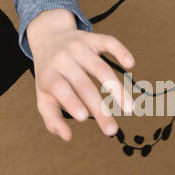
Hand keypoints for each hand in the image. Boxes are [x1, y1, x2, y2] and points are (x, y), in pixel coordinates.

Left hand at [25, 9, 133, 142]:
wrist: (48, 37)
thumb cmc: (49, 76)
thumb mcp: (44, 96)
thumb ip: (52, 119)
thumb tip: (67, 137)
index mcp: (48, 74)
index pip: (60, 88)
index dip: (71, 102)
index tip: (83, 118)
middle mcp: (63, 58)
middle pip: (83, 84)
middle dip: (99, 108)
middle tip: (113, 130)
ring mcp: (79, 47)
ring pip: (100, 67)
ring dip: (117, 88)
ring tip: (130, 108)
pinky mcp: (93, 38)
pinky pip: (109, 42)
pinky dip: (121, 51)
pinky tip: (131, 64)